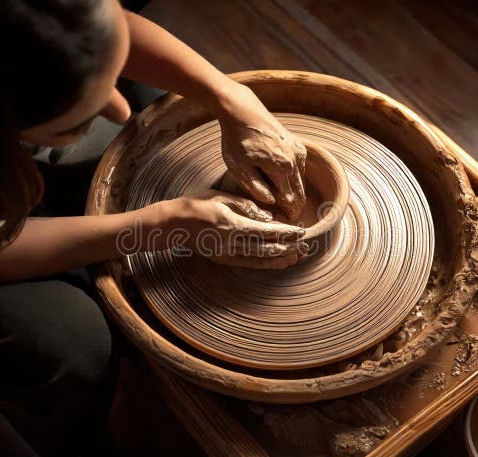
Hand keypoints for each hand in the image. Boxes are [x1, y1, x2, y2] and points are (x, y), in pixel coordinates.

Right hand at [165, 190, 306, 268]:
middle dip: (288, 248)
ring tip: (297, 257)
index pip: (265, 231)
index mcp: (231, 225)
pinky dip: (265, 263)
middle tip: (306, 247)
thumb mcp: (221, 198)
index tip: (301, 231)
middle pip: (266, 248)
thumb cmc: (195, 205)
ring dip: (279, 259)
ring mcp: (226, 254)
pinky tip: (277, 262)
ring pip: (259, 259)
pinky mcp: (223, 259)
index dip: (285, 232)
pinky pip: (249, 263)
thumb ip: (246, 207)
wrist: (172, 224)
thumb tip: (269, 216)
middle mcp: (230, 243)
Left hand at [216, 84, 306, 220]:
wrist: (242, 110)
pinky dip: (291, 179)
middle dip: (290, 208)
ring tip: (271, 198)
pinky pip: (299, 171)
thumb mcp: (239, 168)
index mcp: (282, 168)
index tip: (275, 222)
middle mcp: (296, 160)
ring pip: (300, 183)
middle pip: (300, 195)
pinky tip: (275, 181)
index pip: (292, 202)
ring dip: (291, 194)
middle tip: (275, 215)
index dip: (286, 216)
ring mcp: (299, 152)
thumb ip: (256, 188)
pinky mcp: (298, 146)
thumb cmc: (237, 139)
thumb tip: (272, 204)